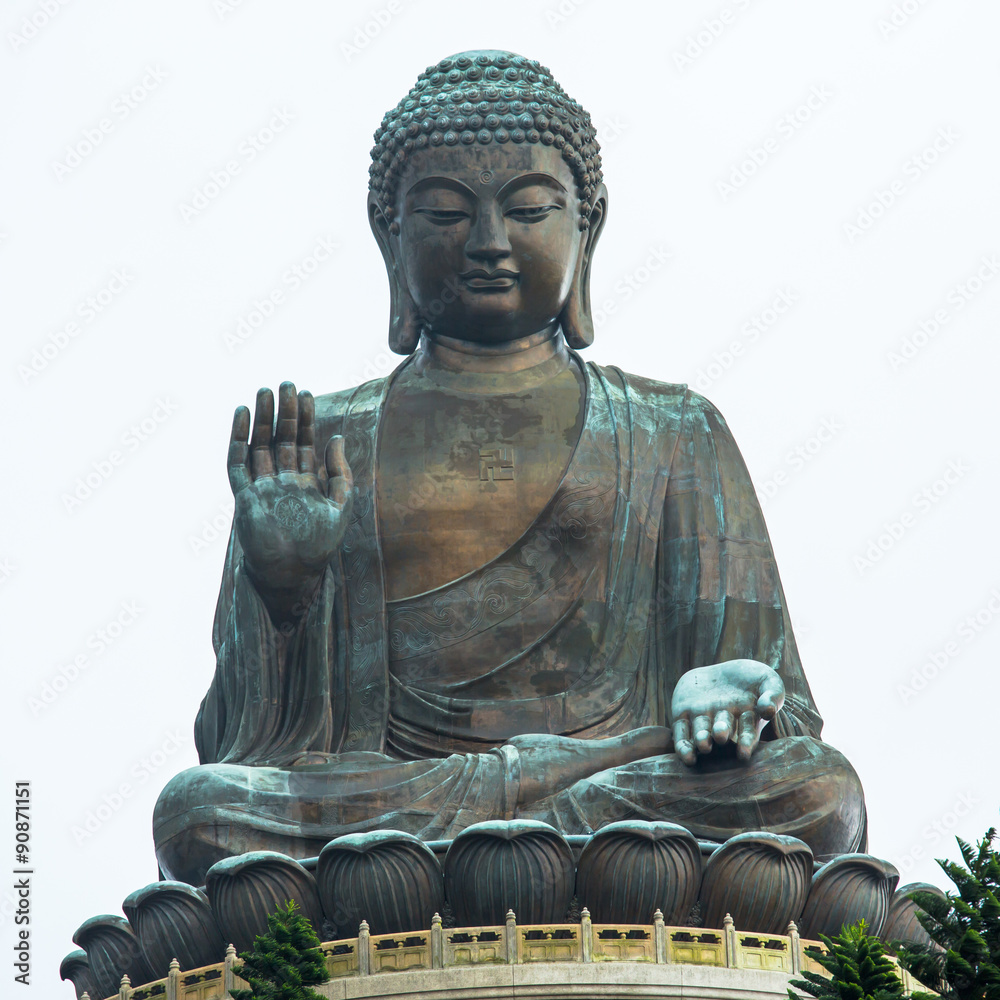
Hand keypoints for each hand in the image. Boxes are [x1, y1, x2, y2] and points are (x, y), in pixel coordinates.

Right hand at [228, 382, 352, 608]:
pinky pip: (238, 463)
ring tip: (264, 391)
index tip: (306, 393)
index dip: (305, 418)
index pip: (303, 442)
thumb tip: (337, 438)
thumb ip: (341, 474)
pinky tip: (242, 415)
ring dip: (262, 419)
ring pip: (259, 445)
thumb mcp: (340, 507)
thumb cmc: (318, 547)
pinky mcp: (244, 496)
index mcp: (304, 482)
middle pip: (281, 438)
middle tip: (286, 384)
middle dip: (284, 412)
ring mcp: (261, 487)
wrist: (293, 575)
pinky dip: (238, 439)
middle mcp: (281, 481)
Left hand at [670, 659, 783, 765]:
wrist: (723, 671)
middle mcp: (724, 724)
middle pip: (722, 731)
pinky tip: (686, 755)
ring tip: (704, 744)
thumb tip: (769, 710)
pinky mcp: (684, 715)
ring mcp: (703, 720)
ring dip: (702, 740)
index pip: (747, 733)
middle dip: (721, 733)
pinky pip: (681, 733)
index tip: (743, 753)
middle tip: (721, 735)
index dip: (745, 742)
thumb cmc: (752, 678)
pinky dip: (683, 746)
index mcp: (746, 719)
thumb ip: (772, 695)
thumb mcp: (768, 681)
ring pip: (701, 733)